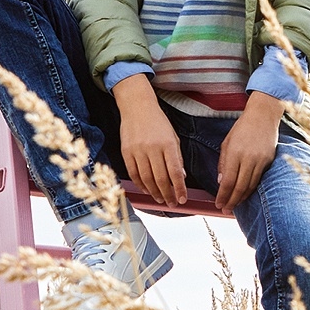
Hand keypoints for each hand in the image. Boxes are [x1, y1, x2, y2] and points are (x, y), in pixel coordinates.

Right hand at [112, 74, 186, 206]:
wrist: (137, 107)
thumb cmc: (158, 122)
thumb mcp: (173, 137)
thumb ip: (177, 157)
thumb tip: (181, 177)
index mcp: (167, 144)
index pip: (175, 172)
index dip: (179, 188)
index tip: (182, 199)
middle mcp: (152, 148)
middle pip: (160, 179)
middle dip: (167, 194)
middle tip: (172, 203)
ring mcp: (138, 150)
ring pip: (146, 179)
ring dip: (154, 192)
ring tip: (160, 199)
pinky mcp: (126, 152)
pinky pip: (133, 173)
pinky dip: (141, 184)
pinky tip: (147, 190)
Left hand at [215, 92, 283, 213]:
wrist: (263, 116)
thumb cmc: (241, 128)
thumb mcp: (226, 143)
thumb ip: (223, 163)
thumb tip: (221, 183)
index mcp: (235, 153)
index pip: (228, 181)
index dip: (223, 195)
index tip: (218, 204)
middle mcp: (249, 158)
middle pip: (240, 187)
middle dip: (232, 201)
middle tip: (225, 209)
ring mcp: (260, 160)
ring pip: (250, 185)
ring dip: (242, 197)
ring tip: (234, 205)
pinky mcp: (269, 161)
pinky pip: (258, 179)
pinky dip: (250, 189)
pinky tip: (244, 194)